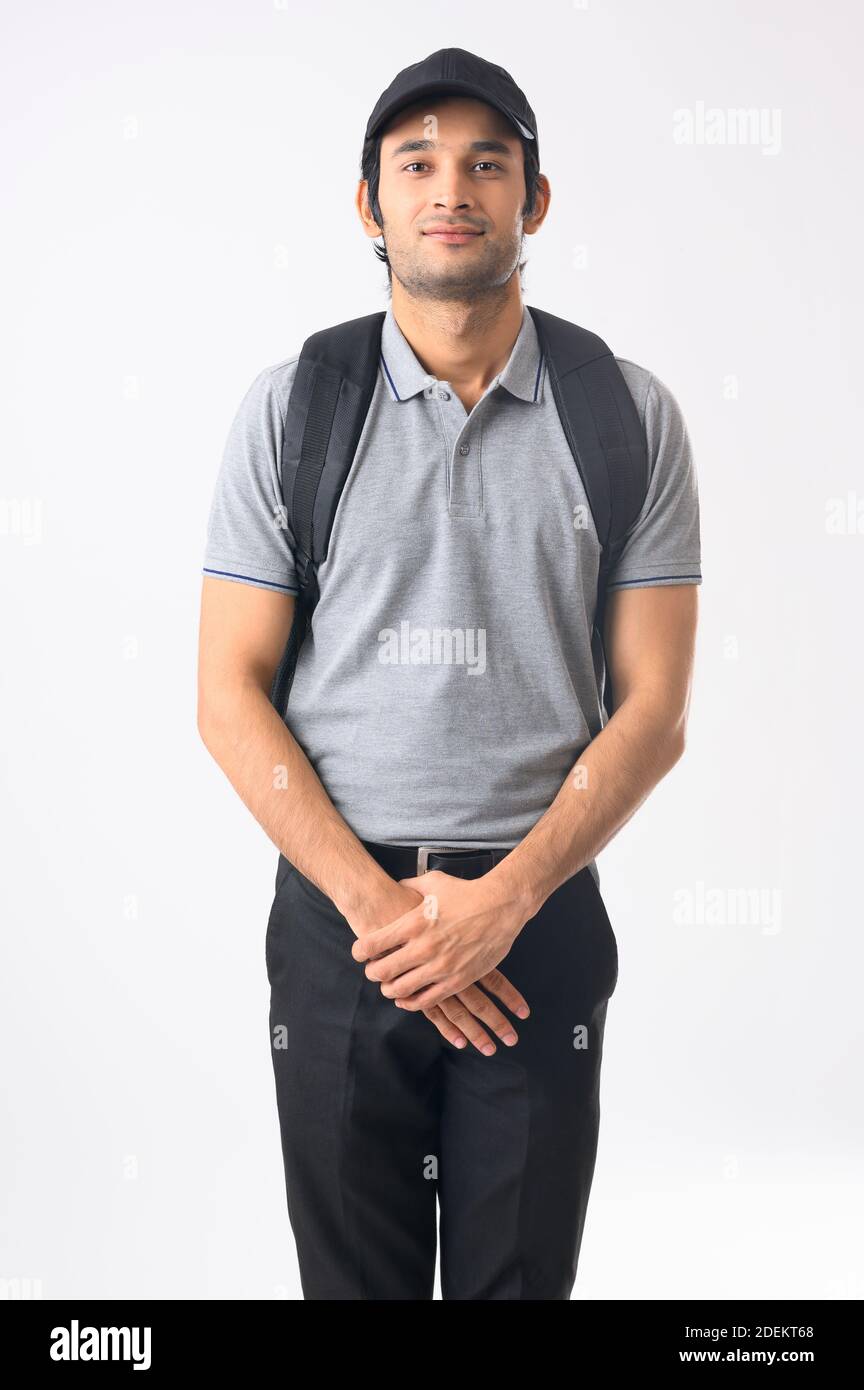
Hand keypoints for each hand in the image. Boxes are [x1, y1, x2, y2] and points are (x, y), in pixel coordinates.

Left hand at [350, 869, 531, 1012]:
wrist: (502, 905)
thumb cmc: (467, 893)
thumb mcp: (433, 882)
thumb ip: (410, 885)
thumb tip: (397, 886)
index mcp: (413, 923)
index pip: (371, 945)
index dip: (360, 951)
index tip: (360, 953)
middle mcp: (423, 947)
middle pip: (381, 971)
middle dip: (372, 973)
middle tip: (373, 971)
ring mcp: (440, 966)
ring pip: (401, 990)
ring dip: (390, 990)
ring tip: (389, 986)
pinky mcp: (457, 980)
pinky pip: (426, 1001)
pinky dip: (411, 1003)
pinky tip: (407, 998)